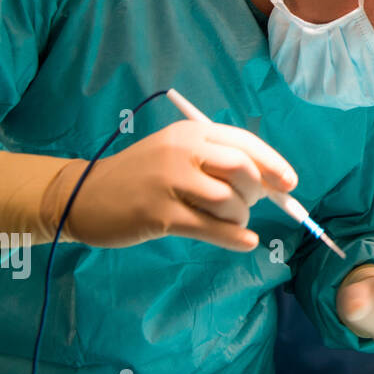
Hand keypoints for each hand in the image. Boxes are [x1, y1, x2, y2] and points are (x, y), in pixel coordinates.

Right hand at [50, 120, 297, 251]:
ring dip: (239, 217)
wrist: (83, 194)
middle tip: (250, 205)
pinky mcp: (159, 214)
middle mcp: (182, 151)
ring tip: (230, 222)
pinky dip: (234, 238)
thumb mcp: (176, 154)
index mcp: (191, 132)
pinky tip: (244, 242)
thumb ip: (217, 162)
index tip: (290, 184)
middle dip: (257, 191)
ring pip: (228, 201)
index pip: (245, 143)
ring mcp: (169, 182)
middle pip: (242, 167)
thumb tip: (269, 185)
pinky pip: (210, 228)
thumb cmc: (141, 176)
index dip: (273, 164)